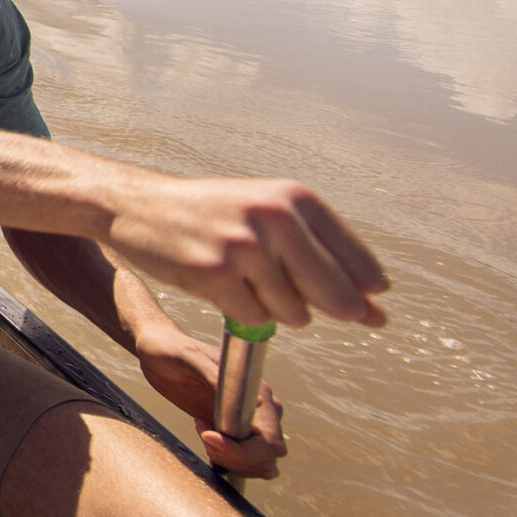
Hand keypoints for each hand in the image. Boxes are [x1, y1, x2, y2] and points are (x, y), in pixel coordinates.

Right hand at [104, 175, 388, 329]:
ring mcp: (246, 246)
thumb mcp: (270, 218)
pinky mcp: (216, 273)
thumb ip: (325, 261)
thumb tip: (378, 314)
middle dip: (320, 307)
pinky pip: (254, 318)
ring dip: (274, 308)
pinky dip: (241, 312)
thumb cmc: (212, 215)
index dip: (360, 291)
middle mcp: (276, 217)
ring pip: (295, 313)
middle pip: (337, 296)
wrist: (138, 206)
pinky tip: (219, 284)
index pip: (362, 265)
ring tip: (243, 278)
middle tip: (282, 288)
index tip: (345, 298)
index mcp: (297, 199)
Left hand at [135, 327, 287, 480]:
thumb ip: (219, 378)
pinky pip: (240, 458)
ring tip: (203, 434)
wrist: (157, 350)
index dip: (243, 449)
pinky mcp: (227, 428)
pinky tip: (204, 438)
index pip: (270, 438)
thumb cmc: (172, 348)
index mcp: (257, 390)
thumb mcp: (190, 358)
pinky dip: (225, 459)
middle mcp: (257, 408)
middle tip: (204, 436)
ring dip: (230, 460)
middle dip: (236, 457)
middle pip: (268, 455)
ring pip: (258, 462)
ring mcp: (244, 420)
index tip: (208, 436)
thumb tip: (258, 402)